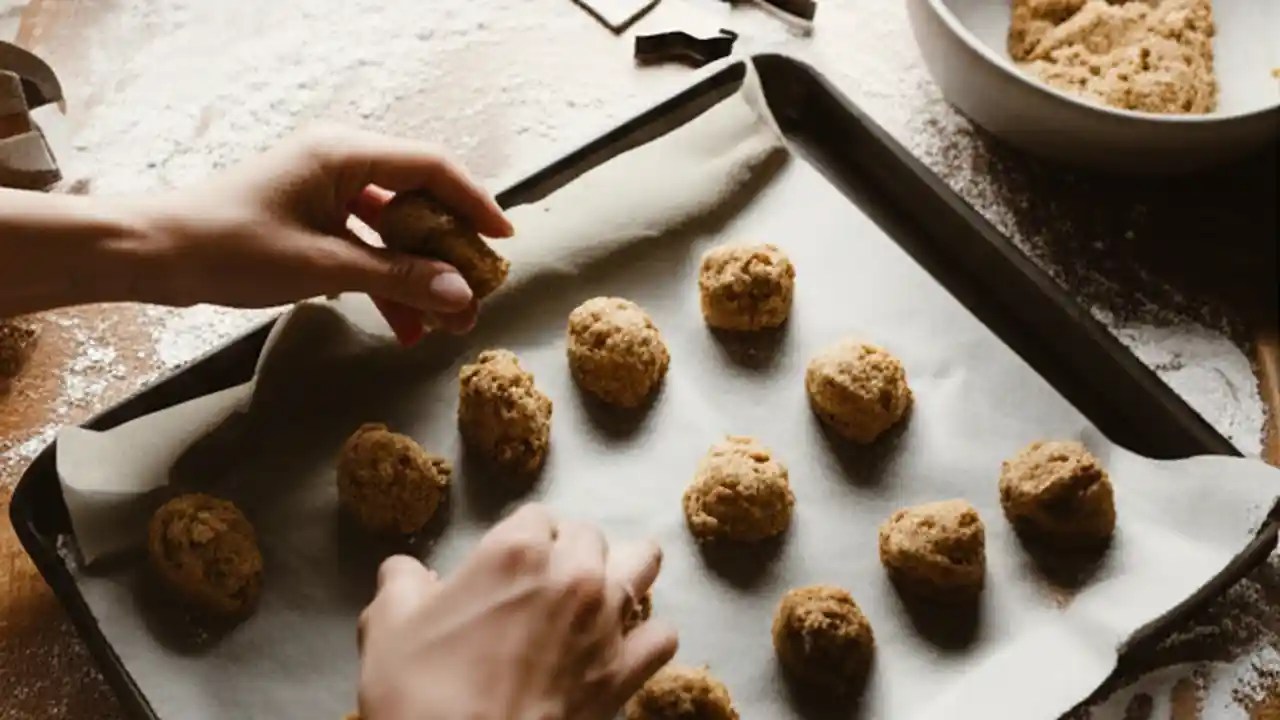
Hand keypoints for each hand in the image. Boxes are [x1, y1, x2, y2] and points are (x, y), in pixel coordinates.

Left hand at [132, 124, 513, 344]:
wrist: (154, 255)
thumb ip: (398, 278)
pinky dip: (385, 282)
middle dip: (449, 252)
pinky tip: (405, 326)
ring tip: (446, 323)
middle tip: (475, 294)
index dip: (475, 203)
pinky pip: (365, 247)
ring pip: (393, 231)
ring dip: (418, 275)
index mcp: (344, 154)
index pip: (432, 169)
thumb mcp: (324, 266)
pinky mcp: (312, 220)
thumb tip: (460, 295)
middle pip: (418, 201)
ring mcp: (325, 192)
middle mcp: (340, 163)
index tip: (503, 242)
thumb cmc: (230, 247)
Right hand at [356, 504, 677, 719]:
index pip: (535, 516)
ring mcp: (607, 623)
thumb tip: (404, 570)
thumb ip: (401, 583)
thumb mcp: (388, 626)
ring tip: (602, 589)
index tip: (508, 561)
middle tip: (544, 581)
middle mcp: (573, 575)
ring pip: (643, 565)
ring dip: (623, 571)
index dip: (521, 538)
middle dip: (569, 551)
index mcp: (517, 551)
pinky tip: (626, 646)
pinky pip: (661, 636)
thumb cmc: (420, 693)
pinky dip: (647, 637)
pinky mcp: (626, 673)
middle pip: (589, 537)